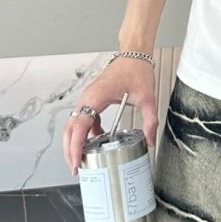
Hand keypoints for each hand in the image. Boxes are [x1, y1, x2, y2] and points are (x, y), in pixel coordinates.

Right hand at [61, 59, 158, 175]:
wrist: (134, 54)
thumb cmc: (136, 69)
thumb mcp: (147, 98)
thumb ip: (150, 121)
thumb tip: (150, 141)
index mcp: (96, 98)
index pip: (79, 127)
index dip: (75, 147)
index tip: (76, 162)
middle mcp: (87, 98)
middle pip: (70, 129)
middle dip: (70, 150)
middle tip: (75, 167)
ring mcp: (88, 98)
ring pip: (74, 124)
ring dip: (75, 141)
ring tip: (81, 159)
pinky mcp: (93, 98)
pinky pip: (83, 118)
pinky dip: (86, 131)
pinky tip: (97, 140)